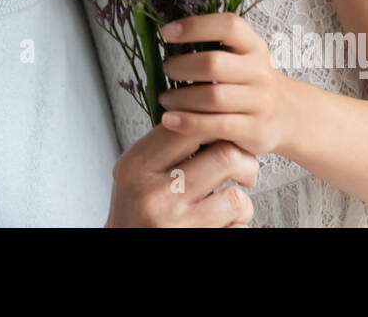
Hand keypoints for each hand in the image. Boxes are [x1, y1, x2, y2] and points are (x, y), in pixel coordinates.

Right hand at [107, 123, 258, 226]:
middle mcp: (154, 194)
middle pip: (225, 156)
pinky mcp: (194, 241)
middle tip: (243, 168)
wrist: (122, 247)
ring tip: (230, 202)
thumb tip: (205, 120)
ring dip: (241, 201)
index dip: (217, 126)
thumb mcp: (134, 173)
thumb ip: (163, 148)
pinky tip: (221, 223)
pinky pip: (237, 228)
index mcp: (138, 166)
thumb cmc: (133, 215)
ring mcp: (174, 222)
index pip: (189, 127)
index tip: (225, 133)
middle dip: (245, 161)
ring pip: (236, 198)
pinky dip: (236, 224)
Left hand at [155, 12, 291, 156]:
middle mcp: (259, 72)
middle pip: (214, 64)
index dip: (195, 26)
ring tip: (166, 98)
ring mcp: (259, 102)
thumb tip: (169, 33)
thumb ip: (215, 45)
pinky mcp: (255, 130)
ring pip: (213, 97)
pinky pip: (217, 125)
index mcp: (254, 47)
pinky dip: (189, 122)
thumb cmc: (251, 81)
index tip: (166, 32)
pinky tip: (170, 120)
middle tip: (167, 70)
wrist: (288, 115)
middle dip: (181, 66)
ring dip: (181, 97)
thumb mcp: (244, 56)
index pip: (228, 26)